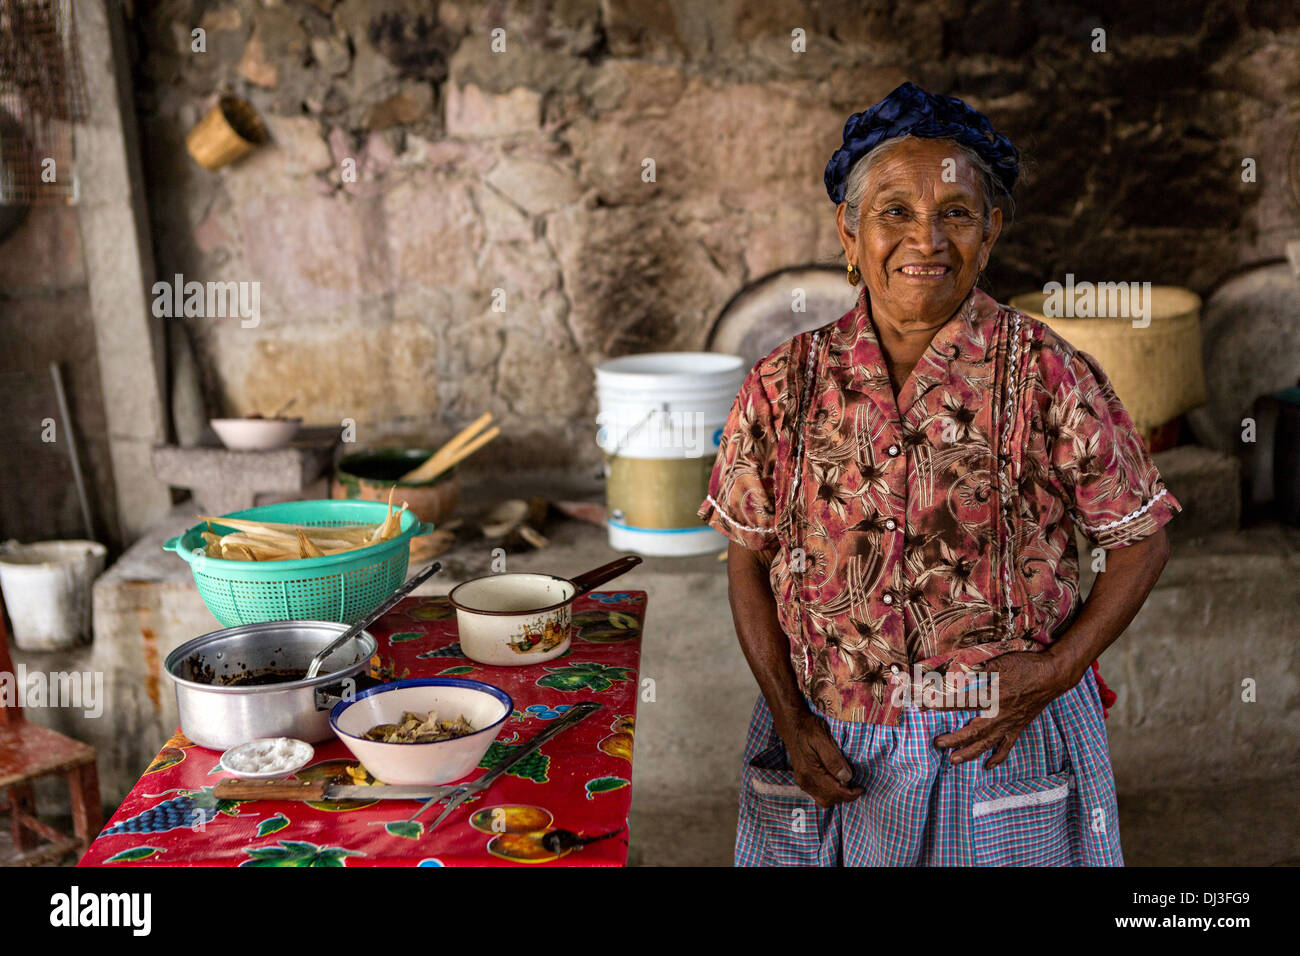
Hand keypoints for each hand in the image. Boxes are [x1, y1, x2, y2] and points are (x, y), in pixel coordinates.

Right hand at [775, 709, 864, 807]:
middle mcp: (805, 781)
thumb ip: (834, 759)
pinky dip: (831, 792)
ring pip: (824, 799)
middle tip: (856, 785)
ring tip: (848, 784)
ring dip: (838, 795)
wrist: (792, 725)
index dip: (851, 793)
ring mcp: (803, 781)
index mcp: (809, 772)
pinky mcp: (803, 780)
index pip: (834, 792)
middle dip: (845, 796)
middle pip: (829, 800)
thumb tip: (847, 777)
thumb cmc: (808, 729)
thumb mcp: (822, 738)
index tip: (861, 788)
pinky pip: (819, 794)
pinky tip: (837, 781)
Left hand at [932, 652, 1071, 768]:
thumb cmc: (1027, 665)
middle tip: (937, 744)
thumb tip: (958, 670)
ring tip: (953, 760)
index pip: (962, 701)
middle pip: (973, 730)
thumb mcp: (1001, 661)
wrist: (1054, 675)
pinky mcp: (1018, 727)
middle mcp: (1001, 713)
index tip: (924, 706)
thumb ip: (979, 668)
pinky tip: (988, 766)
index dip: (942, 703)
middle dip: (954, 739)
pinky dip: (998, 757)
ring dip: (970, 753)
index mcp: (994, 695)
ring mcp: (1010, 723)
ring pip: (987, 743)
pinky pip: (1007, 746)